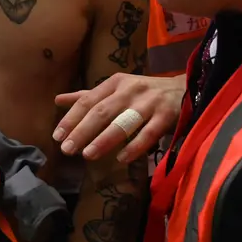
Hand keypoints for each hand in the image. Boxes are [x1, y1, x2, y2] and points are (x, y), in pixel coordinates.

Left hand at [52, 73, 185, 163]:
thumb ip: (89, 96)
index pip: (88, 101)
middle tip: (67, 149)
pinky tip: (121, 159)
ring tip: (88, 155)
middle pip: (101, 112)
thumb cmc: (143, 93)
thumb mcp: (116, 90)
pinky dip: (134, 147)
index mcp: (114, 83)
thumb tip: (58, 100)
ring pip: (123, 122)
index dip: (71, 118)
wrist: (185, 90)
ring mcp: (149, 103)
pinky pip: (149, 134)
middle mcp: (130, 90)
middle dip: (82, 131)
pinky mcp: (167, 116)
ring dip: (104, 139)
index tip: (57, 136)